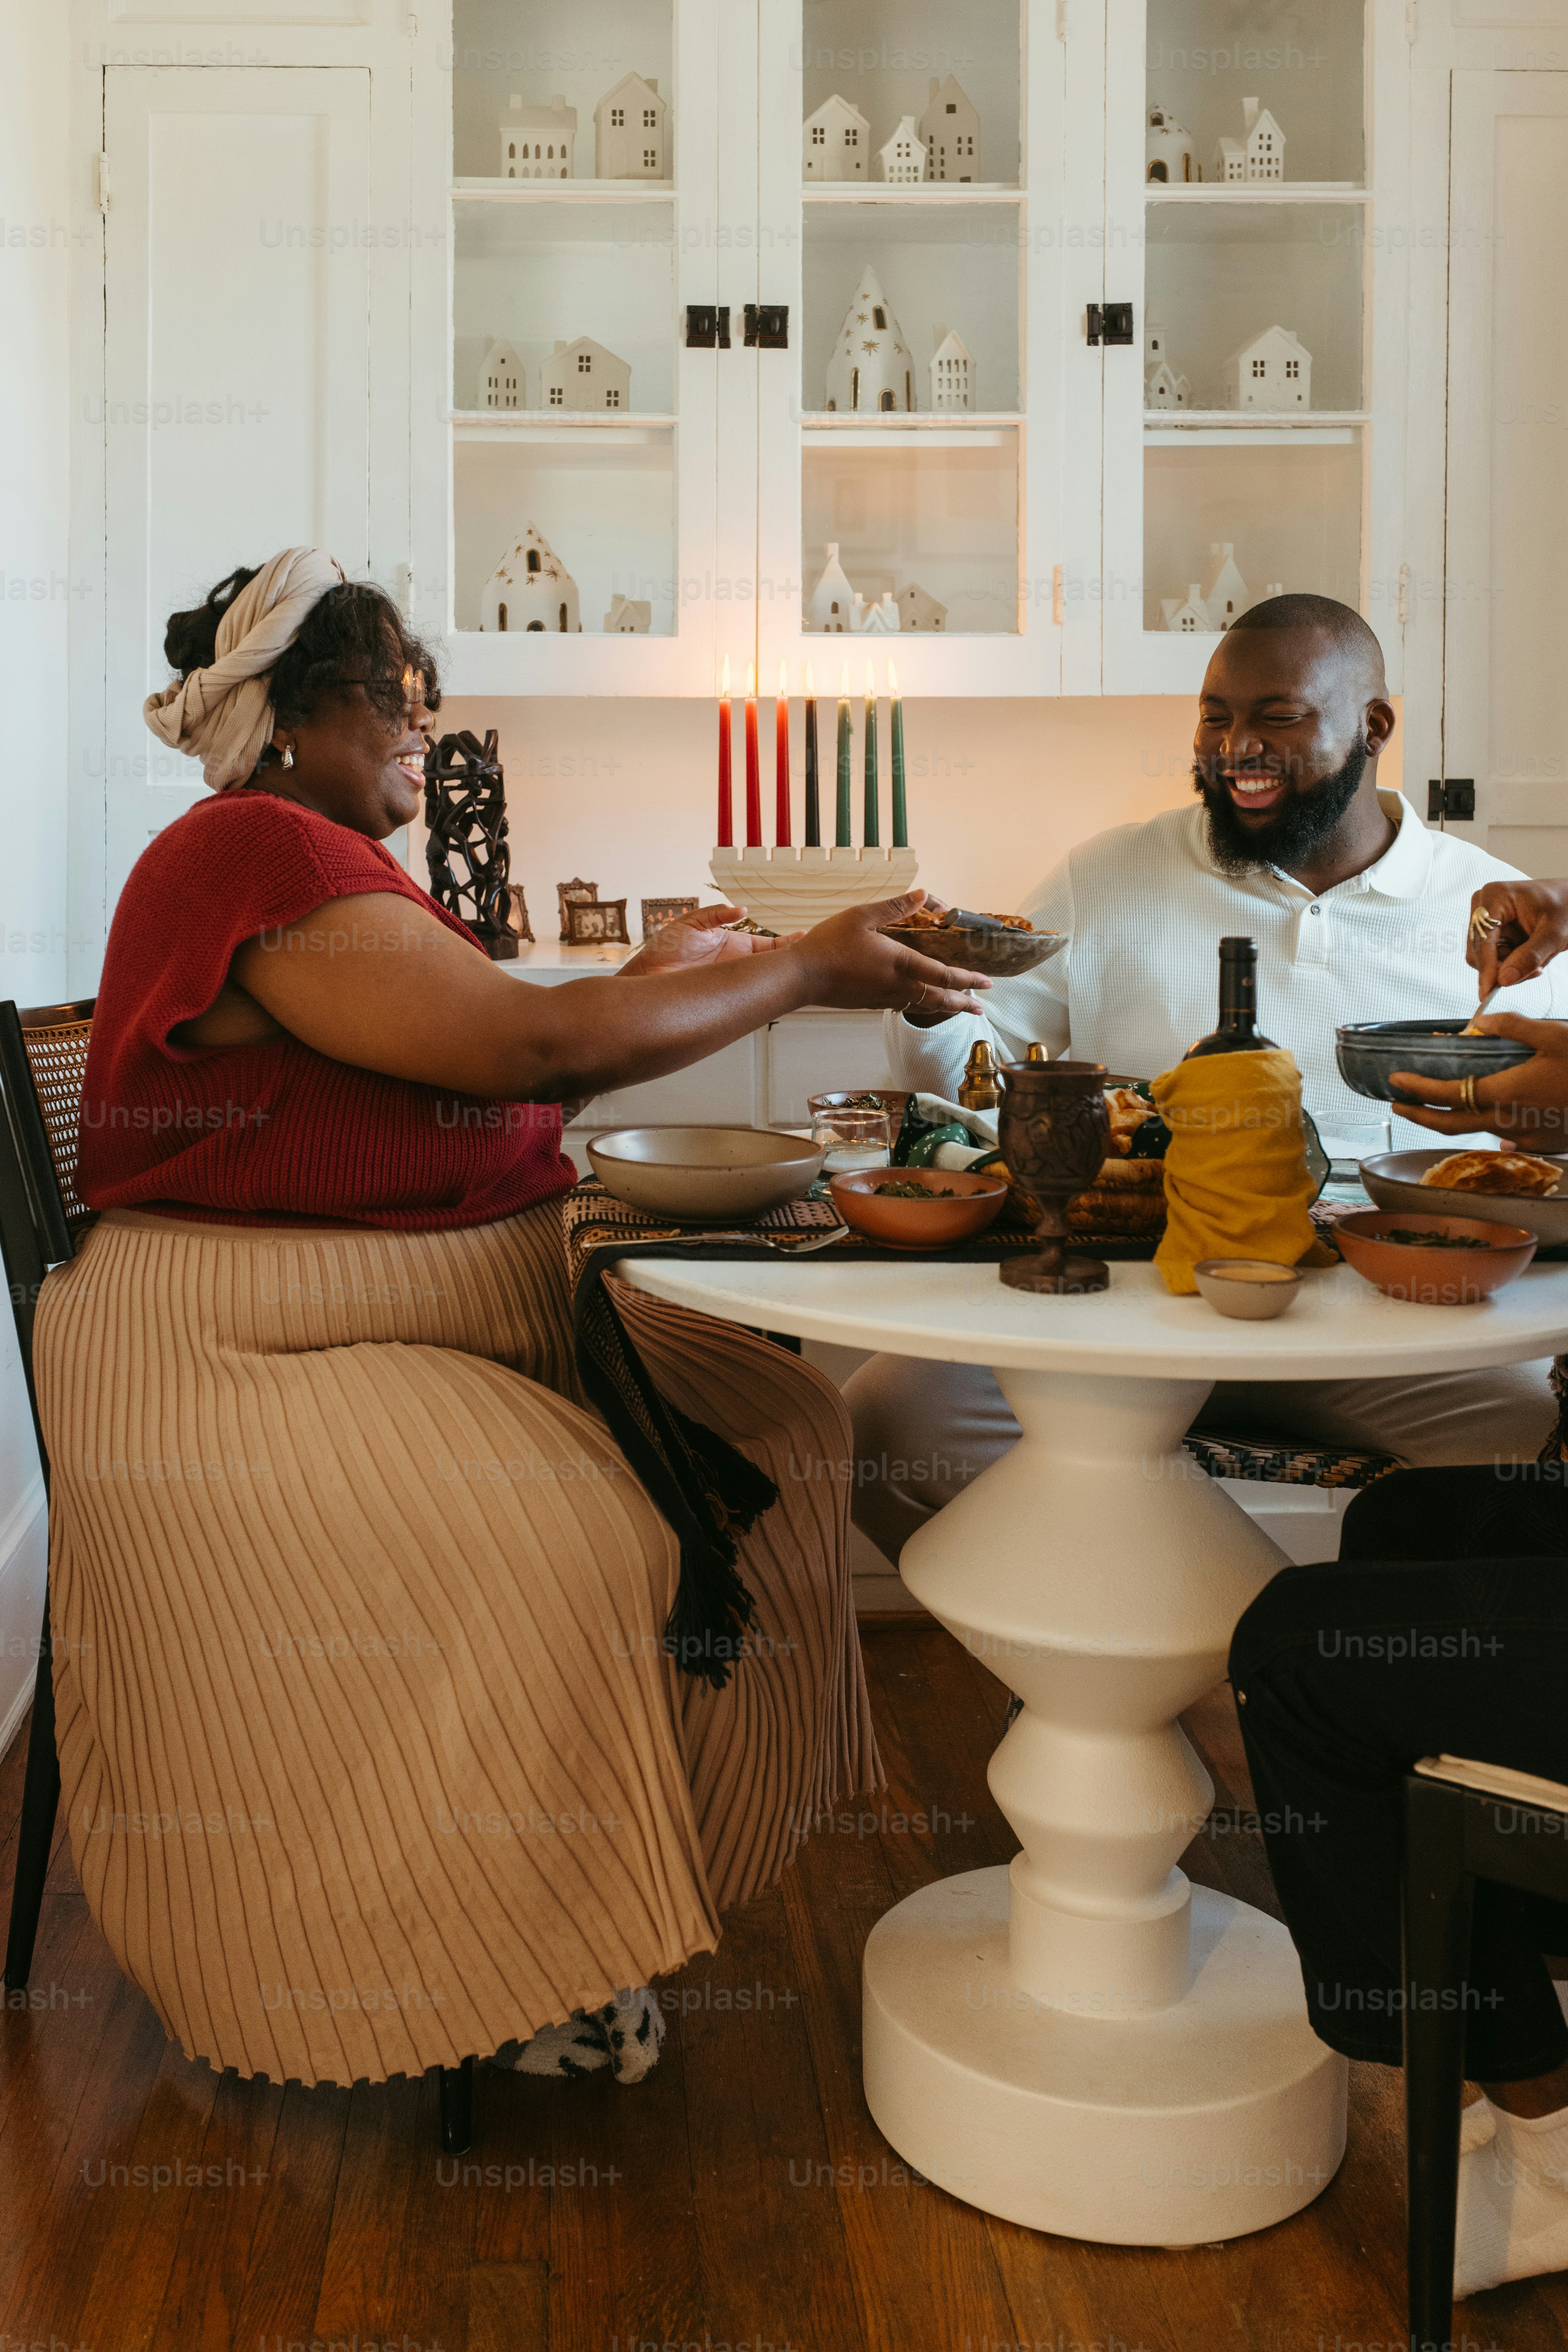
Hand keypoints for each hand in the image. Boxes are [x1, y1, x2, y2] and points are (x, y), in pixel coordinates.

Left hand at [620, 902, 799, 977]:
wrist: (644, 976)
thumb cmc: (662, 950)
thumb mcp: (691, 923)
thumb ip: (715, 914)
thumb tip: (742, 910)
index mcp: (732, 945)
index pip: (767, 944)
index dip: (786, 942)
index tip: (803, 937)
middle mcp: (735, 964)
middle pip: (771, 963)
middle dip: (791, 960)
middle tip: (812, 956)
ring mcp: (730, 980)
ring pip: (762, 980)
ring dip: (779, 976)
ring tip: (800, 971)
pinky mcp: (722, 994)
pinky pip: (745, 994)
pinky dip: (760, 991)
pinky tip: (774, 988)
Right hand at [790, 890, 988, 1017]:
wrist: (801, 977)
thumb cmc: (828, 944)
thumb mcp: (862, 916)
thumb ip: (895, 907)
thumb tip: (924, 894)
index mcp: (901, 963)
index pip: (945, 975)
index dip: (970, 980)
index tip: (987, 983)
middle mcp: (897, 985)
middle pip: (940, 1000)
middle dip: (963, 1004)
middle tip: (980, 1008)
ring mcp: (884, 997)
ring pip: (923, 1006)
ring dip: (944, 1007)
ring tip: (957, 1006)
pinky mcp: (870, 1003)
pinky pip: (904, 1005)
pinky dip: (921, 1005)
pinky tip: (919, 1000)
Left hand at [1389, 1011, 1567, 1144]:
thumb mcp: (1554, 1036)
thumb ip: (1514, 1027)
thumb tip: (1483, 1021)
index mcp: (1504, 1094)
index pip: (1446, 1096)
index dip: (1416, 1090)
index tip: (1395, 1083)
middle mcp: (1507, 1122)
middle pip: (1451, 1124)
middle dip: (1419, 1115)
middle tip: (1398, 1105)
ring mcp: (1525, 1138)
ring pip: (1478, 1131)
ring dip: (1453, 1120)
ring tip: (1437, 1105)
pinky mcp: (1543, 1144)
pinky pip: (1506, 1137)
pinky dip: (1490, 1125)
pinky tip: (1491, 1117)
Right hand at [1466, 878, 1567, 994]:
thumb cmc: (1566, 906)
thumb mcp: (1554, 934)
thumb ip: (1529, 957)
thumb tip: (1503, 980)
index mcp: (1495, 896)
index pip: (1482, 940)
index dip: (1486, 967)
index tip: (1488, 992)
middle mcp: (1482, 905)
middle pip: (1478, 951)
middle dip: (1504, 966)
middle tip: (1535, 969)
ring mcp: (1485, 917)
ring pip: (1484, 957)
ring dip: (1509, 965)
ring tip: (1538, 959)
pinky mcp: (1490, 928)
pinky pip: (1492, 956)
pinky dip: (1510, 961)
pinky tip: (1529, 954)